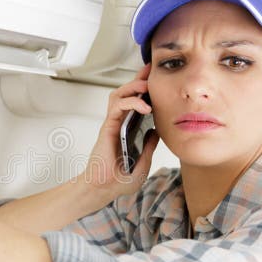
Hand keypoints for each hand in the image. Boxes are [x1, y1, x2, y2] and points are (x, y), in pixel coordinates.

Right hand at [81, 63, 158, 200]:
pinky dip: (130, 102)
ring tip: (147, 87)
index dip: (144, 90)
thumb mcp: (143, 162)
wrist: (105, 189)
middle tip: (151, 72)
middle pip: (127, 93)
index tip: (156, 80)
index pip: (136, 103)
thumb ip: (149, 146)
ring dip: (133, 87)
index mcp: (128, 130)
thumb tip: (156, 131)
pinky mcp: (108, 127)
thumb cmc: (119, 180)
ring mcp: (113, 124)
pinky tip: (144, 107)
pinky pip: (117, 107)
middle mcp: (119, 123)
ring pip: (119, 95)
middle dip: (138, 79)